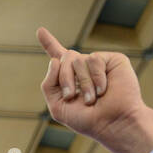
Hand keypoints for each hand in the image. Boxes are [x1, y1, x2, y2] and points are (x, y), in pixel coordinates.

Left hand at [36, 26, 152, 152]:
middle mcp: (83, 68)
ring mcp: (98, 63)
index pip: (57, 58)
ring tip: (92, 98)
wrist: (112, 122)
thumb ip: (48, 85)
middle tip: (73, 97)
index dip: (49, 43)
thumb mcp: (58, 106)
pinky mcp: (113, 59)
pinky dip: (96, 78)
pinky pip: (94, 59)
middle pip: (63, 58)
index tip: (39, 30)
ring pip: (77, 59)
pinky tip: (104, 89)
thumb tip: (54, 60)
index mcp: (70, 79)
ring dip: (82, 83)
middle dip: (64, 79)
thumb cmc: (87, 119)